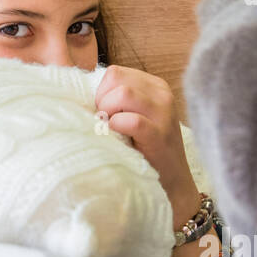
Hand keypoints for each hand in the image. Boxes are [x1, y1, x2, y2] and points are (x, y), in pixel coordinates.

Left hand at [95, 65, 200, 223]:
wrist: (173, 184)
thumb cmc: (147, 150)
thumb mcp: (137, 116)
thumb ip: (118, 100)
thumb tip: (83, 94)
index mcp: (155, 86)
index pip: (115, 72)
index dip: (101, 92)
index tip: (103, 114)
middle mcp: (162, 94)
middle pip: (116, 79)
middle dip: (102, 100)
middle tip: (105, 123)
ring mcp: (164, 113)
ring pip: (123, 94)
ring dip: (108, 112)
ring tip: (110, 130)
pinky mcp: (160, 134)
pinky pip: (131, 121)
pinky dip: (117, 127)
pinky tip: (117, 138)